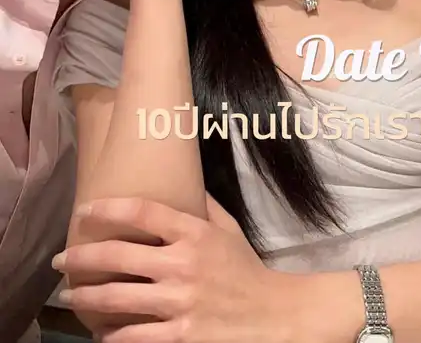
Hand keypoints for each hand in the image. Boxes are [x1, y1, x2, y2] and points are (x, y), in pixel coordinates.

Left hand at [52, 196, 304, 342]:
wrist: (273, 316)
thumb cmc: (246, 269)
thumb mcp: (229, 229)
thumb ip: (204, 206)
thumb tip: (184, 179)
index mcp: (195, 233)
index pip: (143, 212)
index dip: (108, 208)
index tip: (84, 211)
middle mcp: (183, 264)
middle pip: (118, 255)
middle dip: (81, 257)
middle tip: (61, 260)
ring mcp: (180, 303)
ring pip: (117, 298)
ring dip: (86, 297)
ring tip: (70, 295)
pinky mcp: (180, 337)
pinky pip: (133, 337)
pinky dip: (111, 335)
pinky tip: (100, 332)